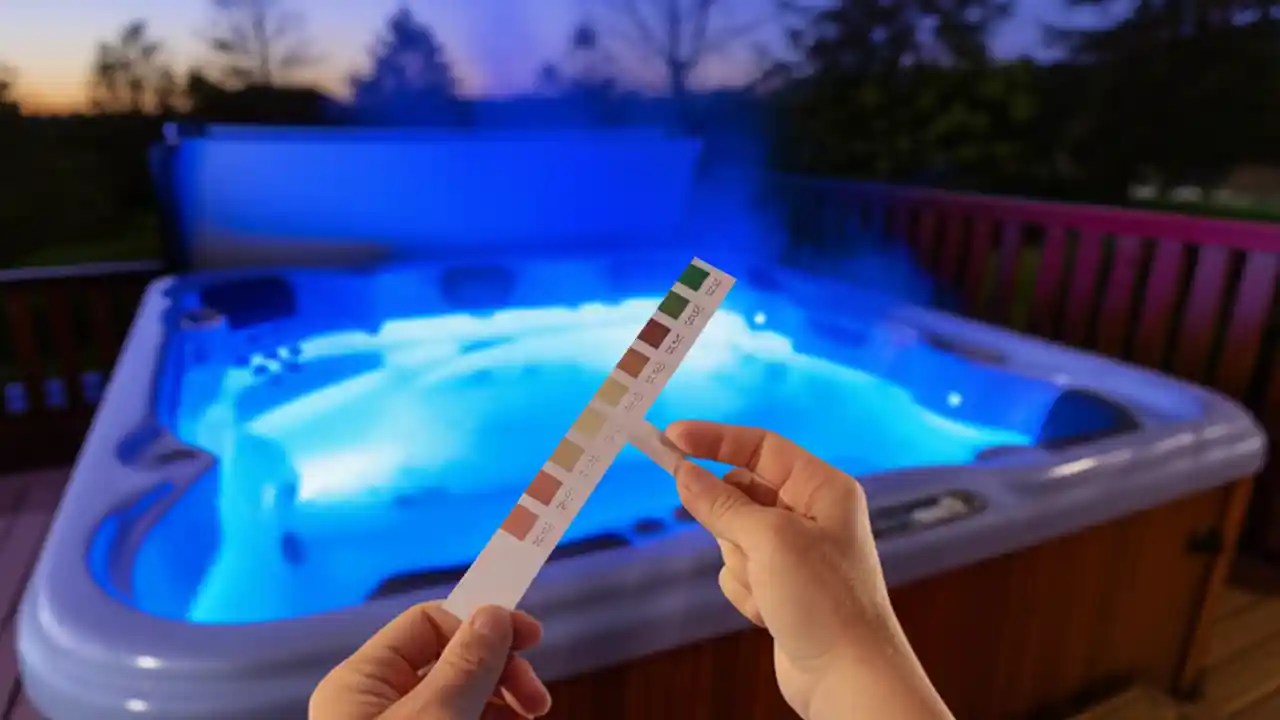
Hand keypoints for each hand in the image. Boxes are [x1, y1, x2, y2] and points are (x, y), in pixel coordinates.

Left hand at [310, 603, 551, 719]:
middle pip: (448, 660)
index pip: (429, 623)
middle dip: (500, 668)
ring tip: (532, 714)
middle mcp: (375, 704)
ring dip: (501, 698)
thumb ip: (466, 665)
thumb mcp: (436, 718)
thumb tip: (494, 611)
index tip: (533, 638)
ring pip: (459, 697)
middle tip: (538, 698)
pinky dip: (491, 718)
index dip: (482, 623)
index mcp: (361, 681)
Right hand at [666, 421, 951, 719]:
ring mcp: (795, 552)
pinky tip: (770, 612)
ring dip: (740, 563)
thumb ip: (721, 503)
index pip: (760, 446)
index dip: (715, 440)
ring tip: (771, 590)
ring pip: (732, 535)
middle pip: (740, 493)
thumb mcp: (769, 540)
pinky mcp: (780, 584)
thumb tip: (683, 473)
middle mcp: (811, 514)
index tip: (671, 438)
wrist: (848, 676)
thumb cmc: (824, 598)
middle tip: (745, 546)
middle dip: (732, 523)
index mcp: (823, 488)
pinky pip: (737, 570)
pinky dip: (744, 590)